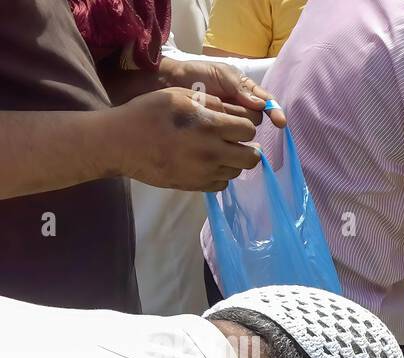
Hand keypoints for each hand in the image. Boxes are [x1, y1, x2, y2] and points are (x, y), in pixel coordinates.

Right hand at [110, 87, 260, 191]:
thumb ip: (210, 102)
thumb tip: (231, 112)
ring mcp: (205, 172)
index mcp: (210, 125)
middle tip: (235, 142)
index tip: (234, 126)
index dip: (244, 127)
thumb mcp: (178, 95)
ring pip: (237, 171)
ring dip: (232, 162)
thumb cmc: (148, 113)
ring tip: (216, 151)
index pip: (249, 131)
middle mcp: (213, 152)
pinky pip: (222, 184)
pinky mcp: (197, 186)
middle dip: (248, 148)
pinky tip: (206, 164)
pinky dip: (219, 175)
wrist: (121, 143)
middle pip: (252, 157)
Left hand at [163, 59, 285, 127]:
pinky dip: (229, 134)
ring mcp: (231, 120)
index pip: (267, 102)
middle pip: (256, 117)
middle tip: (228, 104)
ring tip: (215, 112)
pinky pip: (233, 137)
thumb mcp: (220, 74)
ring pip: (245, 127)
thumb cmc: (195, 74)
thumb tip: (261, 106)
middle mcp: (241, 106)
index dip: (275, 112)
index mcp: (245, 89)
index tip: (280, 123)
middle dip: (245, 113)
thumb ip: (240, 88)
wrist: (168, 84)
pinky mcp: (220, 132)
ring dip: (234, 121)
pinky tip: (220, 132)